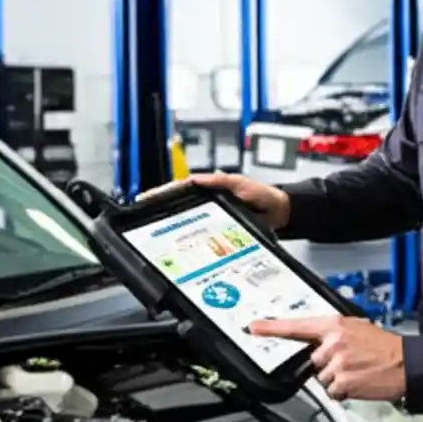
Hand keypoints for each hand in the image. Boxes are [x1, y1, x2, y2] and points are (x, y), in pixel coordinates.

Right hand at [137, 171, 289, 229]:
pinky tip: (176, 243)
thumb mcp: (241, 184)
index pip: (181, 188)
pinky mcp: (218, 229)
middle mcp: (208, 201)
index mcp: (210, 187)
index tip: (146, 197)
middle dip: (160, 209)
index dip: (163, 193)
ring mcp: (212, 216)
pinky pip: (200, 232)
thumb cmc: (263, 195)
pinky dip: (187, 236)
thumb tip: (195, 179)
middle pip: (179, 205)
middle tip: (141, 215)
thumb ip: (221, 181)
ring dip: (170, 223)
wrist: (280, 212)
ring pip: (187, 219)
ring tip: (150, 228)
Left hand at [249, 316, 405, 401]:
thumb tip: (318, 341)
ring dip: (336, 380)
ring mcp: (337, 363)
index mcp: (334, 325)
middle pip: (312, 361)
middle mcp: (332, 342)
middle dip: (326, 365)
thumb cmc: (384, 346)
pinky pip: (332, 392)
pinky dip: (344, 392)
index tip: (254, 328)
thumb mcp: (357, 328)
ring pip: (322, 378)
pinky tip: (359, 383)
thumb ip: (334, 333)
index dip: (273, 328)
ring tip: (357, 372)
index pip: (298, 326)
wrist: (406, 363)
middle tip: (350, 363)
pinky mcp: (343, 382)